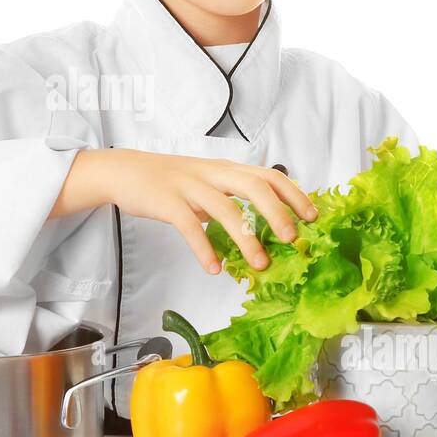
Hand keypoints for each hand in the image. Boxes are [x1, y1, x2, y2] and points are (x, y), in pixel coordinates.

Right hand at [50, 149, 316, 273]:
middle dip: (277, 212)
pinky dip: (203, 248)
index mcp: (225, 168)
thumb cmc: (169, 180)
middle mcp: (211, 173)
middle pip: (253, 186)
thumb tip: (264, 223)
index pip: (268, 176)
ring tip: (260, 264)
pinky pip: (188, 226)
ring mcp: (188, 185)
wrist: (123, 171)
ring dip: (246, 238)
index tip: (312, 216)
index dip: (293, 194)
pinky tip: (213, 268)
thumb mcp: (206, 182)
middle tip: (292, 239)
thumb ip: (231, 196)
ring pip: (224, 208)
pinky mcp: (166, 201)